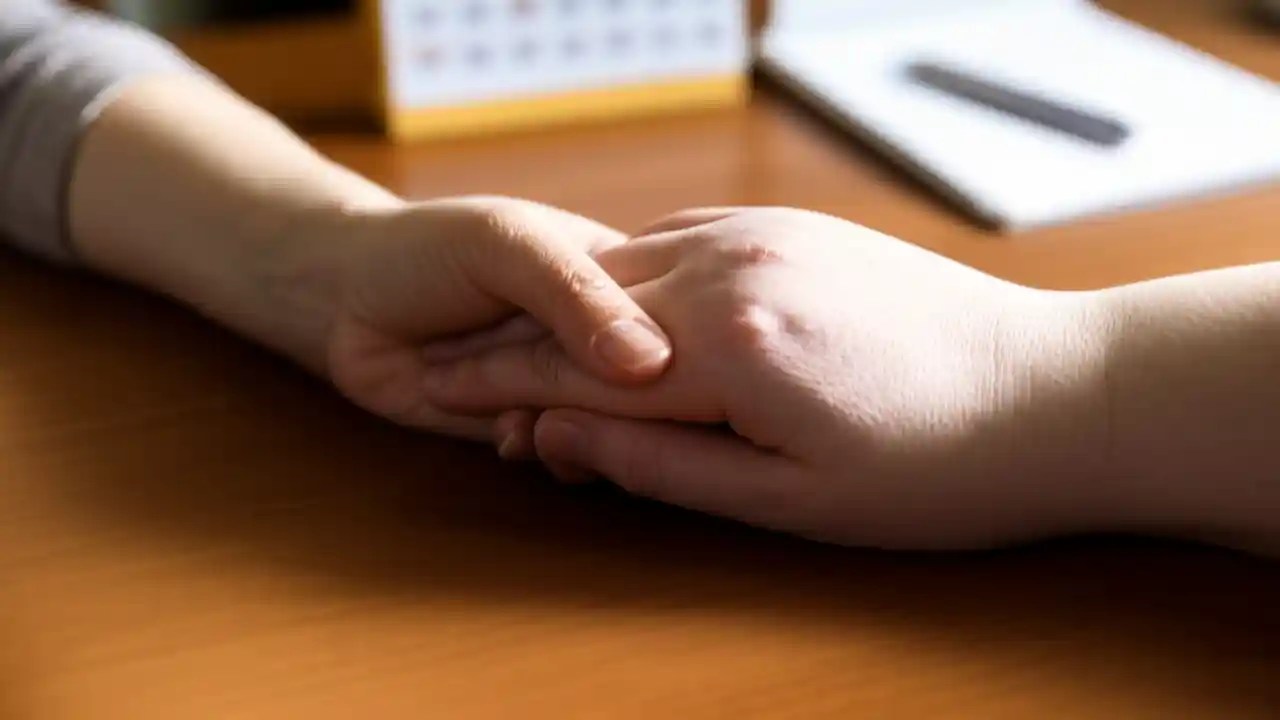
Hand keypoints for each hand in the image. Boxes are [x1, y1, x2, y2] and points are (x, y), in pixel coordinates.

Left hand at [313, 197, 671, 439]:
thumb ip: (576, 296)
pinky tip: (511, 438)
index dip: (682, 360)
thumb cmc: (428, 248)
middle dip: (629, 412)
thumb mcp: (508, 246)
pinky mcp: (526, 423)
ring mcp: (564, 384)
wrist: (340, 295)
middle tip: (597, 418)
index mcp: (618, 277)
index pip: (682, 325)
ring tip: (538, 426)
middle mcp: (601, 335)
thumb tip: (654, 363)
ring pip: (610, 428)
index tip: (670, 386)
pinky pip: (563, 452)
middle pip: (651, 388)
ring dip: (582, 436)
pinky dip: (546, 453)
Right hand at [418, 208, 1114, 548]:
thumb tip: (564, 440)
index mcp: (730, 348)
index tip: (431, 391)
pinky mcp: (793, 228)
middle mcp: (736, 271)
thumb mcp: (791, 501)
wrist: (1060, 389)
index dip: (499, 388)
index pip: (578, 371)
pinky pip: (680, 239)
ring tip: (507, 339)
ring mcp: (766, 237)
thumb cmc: (938, 467)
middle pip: (587, 314)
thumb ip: (665, 466)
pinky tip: (608, 293)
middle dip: (507, 344)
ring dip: (564, 309)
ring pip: (626, 267)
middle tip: (438, 366)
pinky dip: (628, 271)